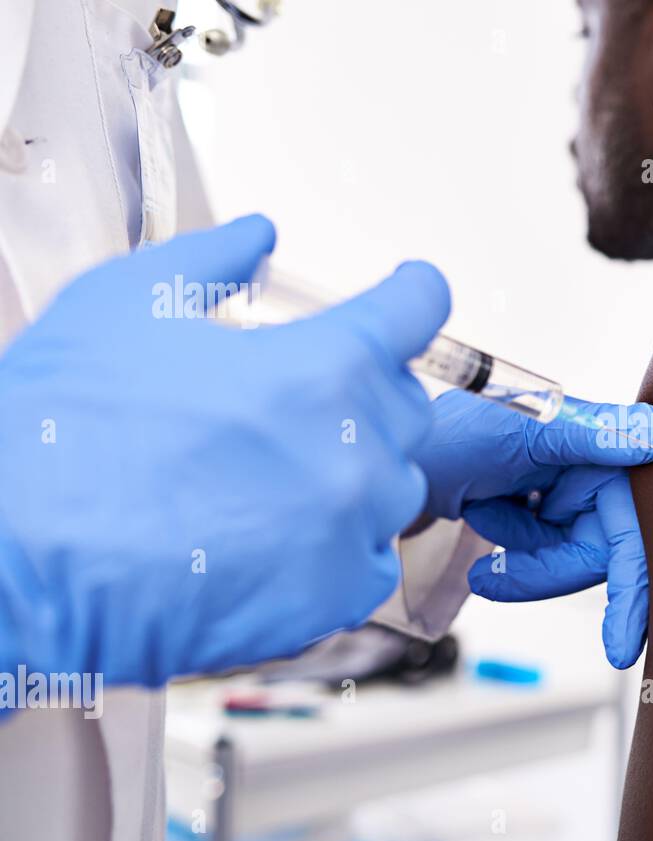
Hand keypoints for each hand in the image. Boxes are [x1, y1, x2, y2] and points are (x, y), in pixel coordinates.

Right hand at [0, 216, 448, 685]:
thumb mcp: (121, 305)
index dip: (410, 292)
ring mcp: (350, 531)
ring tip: (271, 473)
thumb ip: (212, 259)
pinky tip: (281, 534)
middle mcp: (355, 450)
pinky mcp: (333, 599)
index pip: (418, 307)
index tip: (409, 292)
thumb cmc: (55, 439)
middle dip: (362, 388)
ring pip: (393, 482)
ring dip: (351, 468)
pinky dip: (342, 542)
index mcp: (323, 366)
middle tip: (294, 399)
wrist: (13, 565)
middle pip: (404, 402)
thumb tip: (259, 235)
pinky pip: (373, 558)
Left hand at [413, 388, 652, 667]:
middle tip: (494, 580)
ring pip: (567, 559)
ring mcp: (571, 496)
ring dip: (522, 553)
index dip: (634, 588)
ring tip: (480, 514)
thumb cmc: (460, 422)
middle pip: (600, 553)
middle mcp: (598, 472)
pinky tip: (482, 512)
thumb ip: (596, 434)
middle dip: (546, 568)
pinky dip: (512, 546)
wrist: (394, 445)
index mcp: (609, 445)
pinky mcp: (545, 514)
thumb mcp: (526, 428)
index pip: (636, 528)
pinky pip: (543, 555)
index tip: (620, 647)